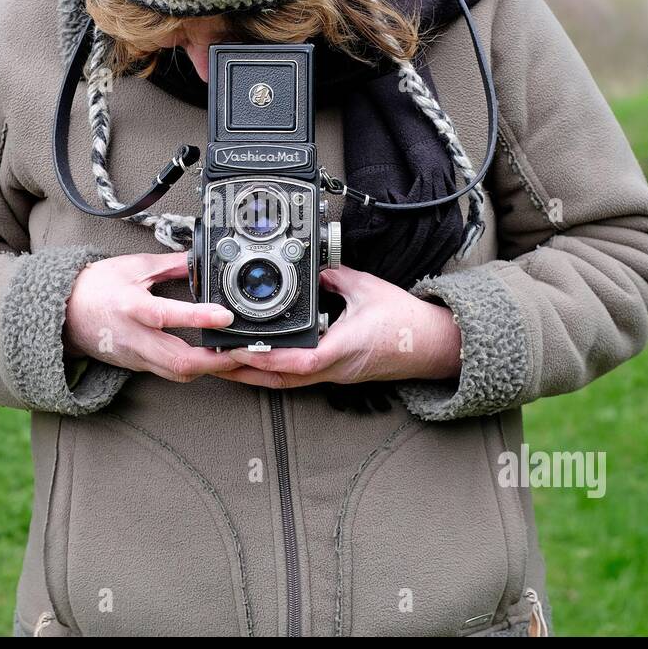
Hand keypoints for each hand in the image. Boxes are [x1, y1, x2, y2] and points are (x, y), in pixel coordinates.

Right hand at [63, 252, 242, 382]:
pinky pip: (174, 373)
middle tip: (246, 353)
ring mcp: (137, 356)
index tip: (225, 315)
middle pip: (176, 359)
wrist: (64, 314)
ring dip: (213, 370)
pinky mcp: (141, 366)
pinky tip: (223, 366)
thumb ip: (172, 264)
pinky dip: (200, 371)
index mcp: (130, 306)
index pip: (165, 315)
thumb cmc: (97, 287)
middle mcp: (134, 337)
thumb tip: (202, 257)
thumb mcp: (134, 266)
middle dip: (215, 361)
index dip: (196, 318)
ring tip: (243, 361)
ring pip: (178, 372)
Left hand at [217, 265, 462, 389]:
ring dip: (254, 375)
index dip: (266, 358)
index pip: (298, 361)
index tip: (239, 350)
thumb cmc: (406, 322)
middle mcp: (334, 368)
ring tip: (224, 364)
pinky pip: (297, 377)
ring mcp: (334, 374)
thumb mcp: (367, 287)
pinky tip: (257, 364)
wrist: (433, 345)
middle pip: (281, 380)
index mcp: (343, 348)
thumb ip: (336, 275)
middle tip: (214, 361)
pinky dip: (273, 371)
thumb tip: (314, 266)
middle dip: (244, 372)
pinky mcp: (336, 373)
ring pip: (286, 383)